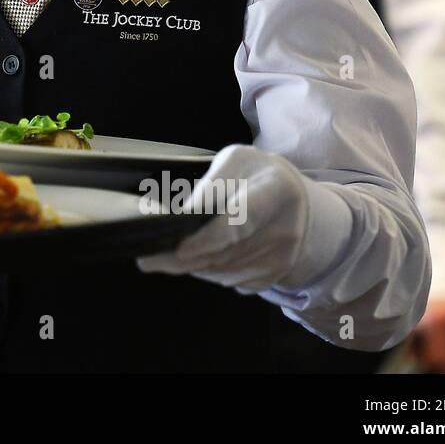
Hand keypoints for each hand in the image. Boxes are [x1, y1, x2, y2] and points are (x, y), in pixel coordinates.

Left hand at [136, 144, 317, 292]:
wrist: (295, 199)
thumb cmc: (255, 174)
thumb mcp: (235, 162)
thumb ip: (211, 186)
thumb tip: (184, 218)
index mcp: (276, 191)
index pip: (241, 220)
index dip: (209, 238)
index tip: (178, 248)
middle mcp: (286, 229)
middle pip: (227, 253)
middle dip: (185, 259)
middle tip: (149, 260)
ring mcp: (284, 258)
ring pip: (226, 272)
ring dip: (193, 267)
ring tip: (164, 259)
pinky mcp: (276, 275)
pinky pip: (233, 281)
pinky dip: (210, 273)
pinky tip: (197, 259)